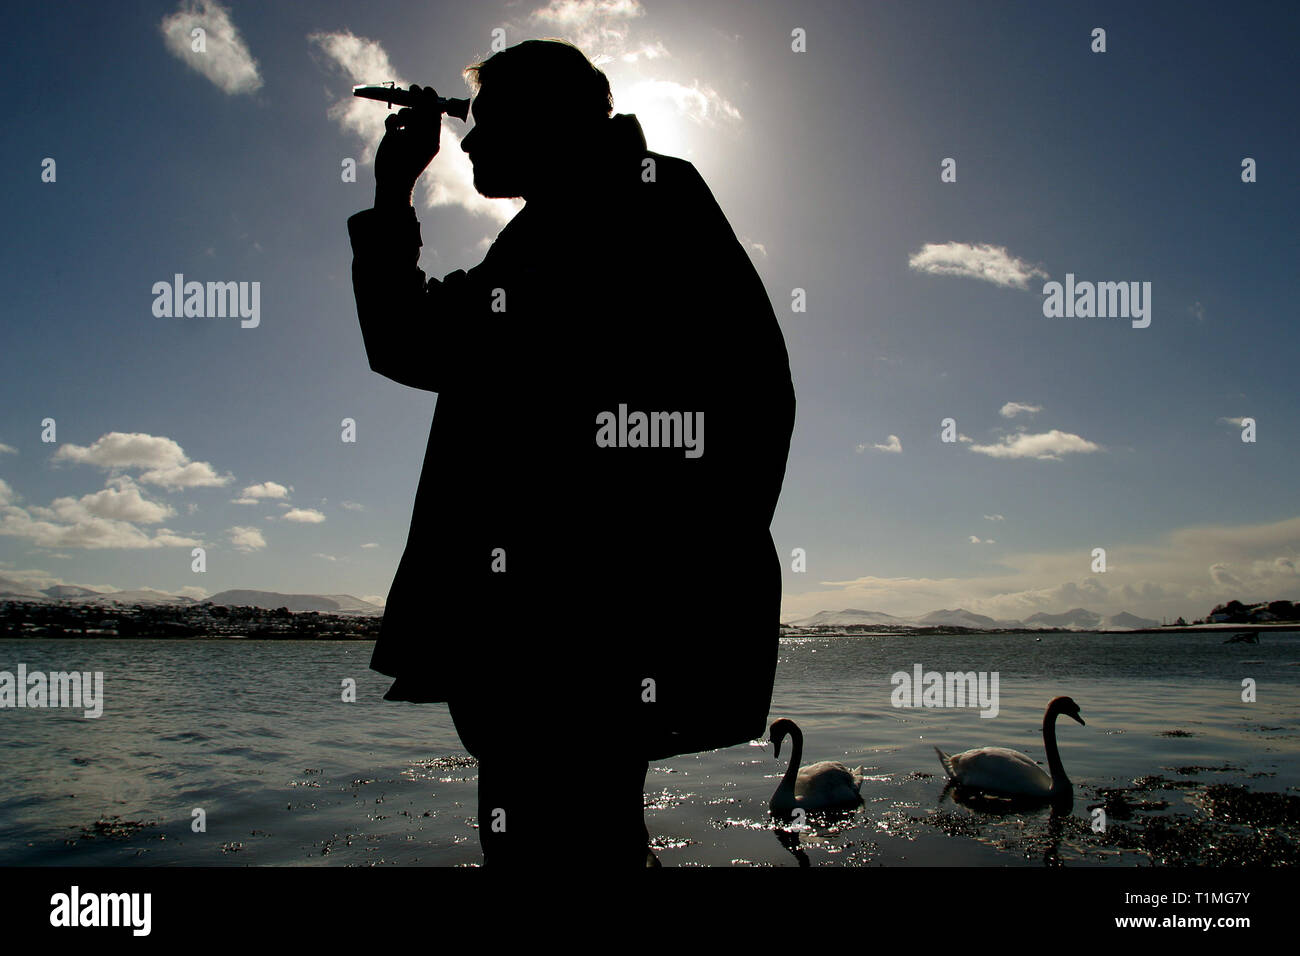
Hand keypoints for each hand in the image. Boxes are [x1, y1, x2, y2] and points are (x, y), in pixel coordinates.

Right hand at [374, 85, 442, 207]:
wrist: (394, 179)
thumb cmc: (412, 162)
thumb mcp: (421, 138)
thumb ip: (424, 118)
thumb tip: (425, 98)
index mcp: (432, 135)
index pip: (434, 112)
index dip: (431, 99)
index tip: (427, 89)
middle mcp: (420, 133)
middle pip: (419, 109)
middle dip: (416, 98)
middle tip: (413, 88)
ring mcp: (406, 133)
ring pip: (406, 113)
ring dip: (404, 112)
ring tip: (403, 121)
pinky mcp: (392, 136)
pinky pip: (393, 120)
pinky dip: (393, 120)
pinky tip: (393, 128)